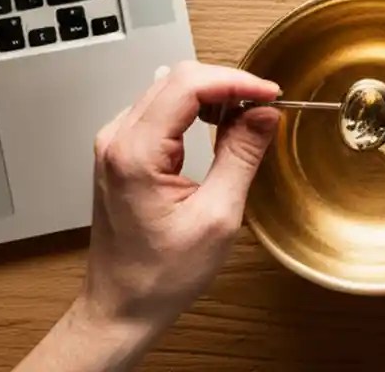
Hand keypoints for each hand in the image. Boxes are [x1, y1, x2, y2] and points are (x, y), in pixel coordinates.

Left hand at [81, 62, 281, 324]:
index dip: (235, 81)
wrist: (121, 306)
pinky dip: (194, 110)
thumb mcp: (217, 217)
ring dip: (211, 95)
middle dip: (226, 84)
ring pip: (168, 90)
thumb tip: (263, 114)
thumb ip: (241, 156)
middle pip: (176, 79)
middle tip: (264, 105)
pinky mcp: (121, 152)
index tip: (270, 93)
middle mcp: (116, 139)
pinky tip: (217, 127)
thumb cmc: (160, 275)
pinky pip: (160, 110)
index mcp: (135, 153)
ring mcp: (114, 144)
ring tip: (246, 118)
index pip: (187, 85)